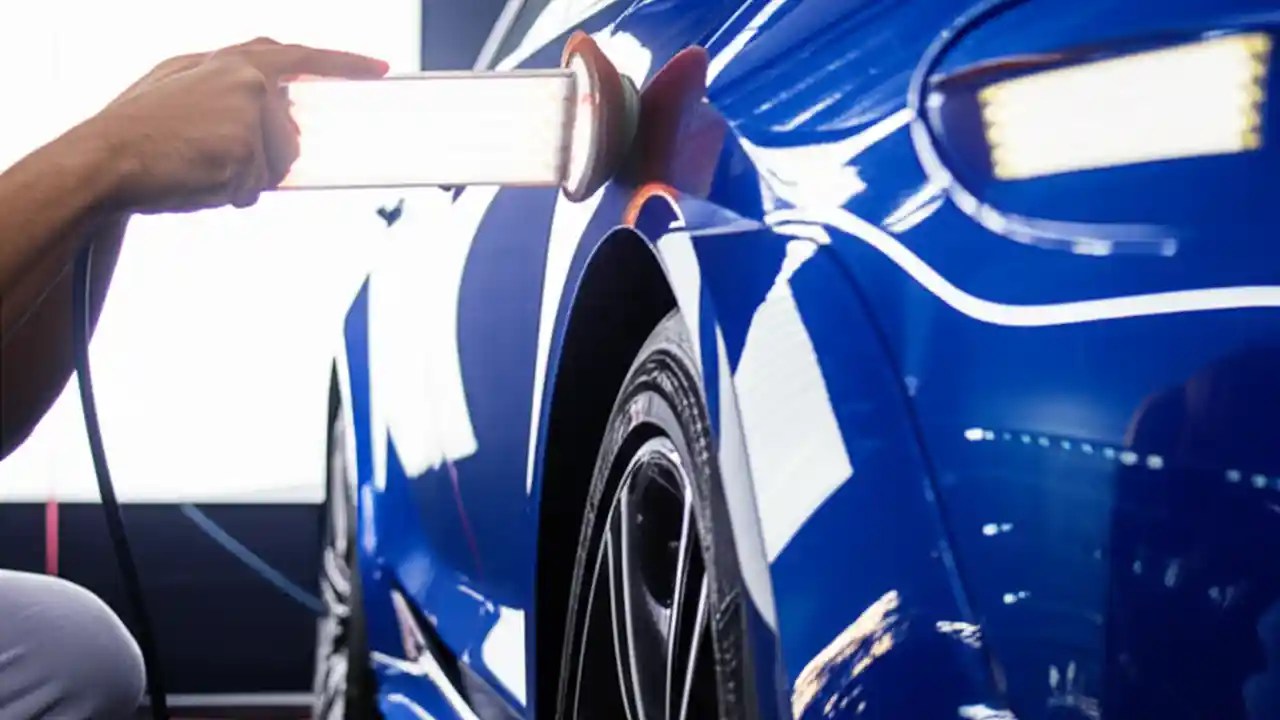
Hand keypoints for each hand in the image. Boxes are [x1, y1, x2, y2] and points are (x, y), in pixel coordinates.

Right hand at [83, 38, 387, 212]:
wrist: (105, 158)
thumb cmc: (139, 134)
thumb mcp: (183, 94)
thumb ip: (233, 93)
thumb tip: (278, 118)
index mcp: (231, 61)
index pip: (300, 57)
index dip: (343, 63)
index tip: (378, 68)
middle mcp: (247, 80)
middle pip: (289, 138)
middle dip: (259, 161)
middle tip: (206, 157)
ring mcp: (250, 113)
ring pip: (274, 168)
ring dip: (241, 179)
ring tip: (196, 164)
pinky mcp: (247, 148)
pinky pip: (253, 189)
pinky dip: (227, 193)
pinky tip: (195, 178)